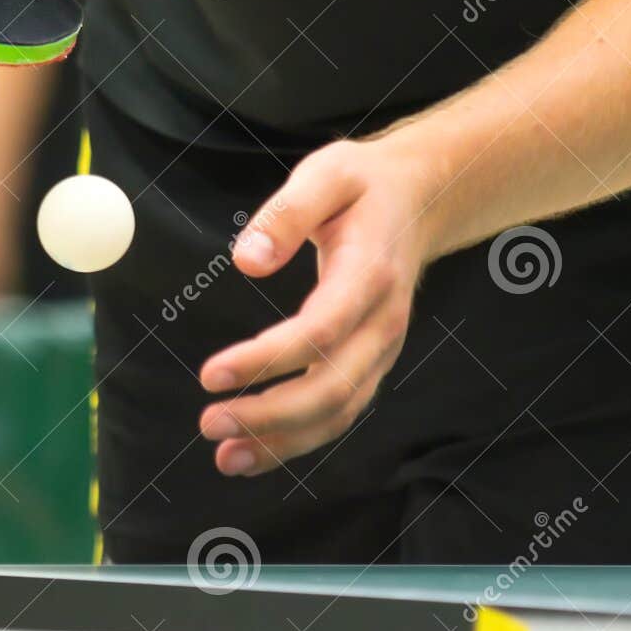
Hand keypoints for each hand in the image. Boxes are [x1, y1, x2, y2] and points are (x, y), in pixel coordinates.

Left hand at [197, 137, 441, 475]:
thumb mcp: (327, 174)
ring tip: (224, 455)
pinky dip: (297, 439)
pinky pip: (338, 412)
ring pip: (337, 412)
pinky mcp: (370, 362)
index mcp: (370, 274)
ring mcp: (381, 349)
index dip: (267, 360)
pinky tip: (253, 451)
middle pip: (332, 387)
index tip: (211, 374)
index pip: (320, 330)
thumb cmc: (365, 185)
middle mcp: (382, 323)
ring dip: (282, 440)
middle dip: (269, 415)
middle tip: (209, 423)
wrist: (421, 198)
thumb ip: (287, 214)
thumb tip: (247, 261)